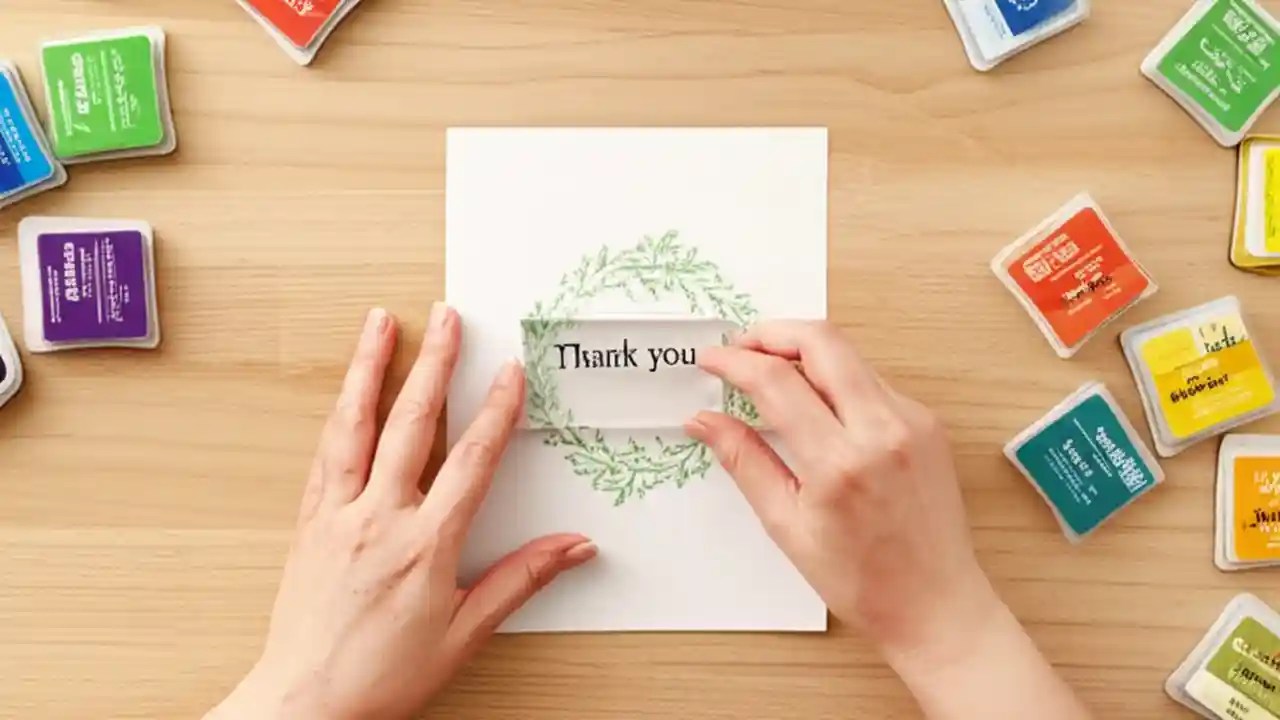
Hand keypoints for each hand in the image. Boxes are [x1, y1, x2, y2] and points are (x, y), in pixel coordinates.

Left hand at [207, 305, 595, 719]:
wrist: (304, 704)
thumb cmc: (382, 677)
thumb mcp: (464, 634)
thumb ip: (519, 581)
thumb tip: (573, 548)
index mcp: (424, 546)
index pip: (470, 461)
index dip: (495, 412)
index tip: (509, 373)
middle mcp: (377, 519)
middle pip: (411, 424)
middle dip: (434, 363)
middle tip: (448, 317)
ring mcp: (336, 515)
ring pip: (354, 426)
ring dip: (369, 368)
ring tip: (380, 324)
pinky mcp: (308, 522)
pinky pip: (325, 455)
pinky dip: (339, 415)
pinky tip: (346, 393)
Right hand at [688, 320, 985, 655]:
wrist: (935, 604)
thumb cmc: (861, 580)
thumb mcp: (787, 526)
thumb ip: (744, 462)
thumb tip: (702, 420)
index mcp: (839, 463)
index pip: (777, 382)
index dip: (735, 361)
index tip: (711, 359)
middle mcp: (882, 431)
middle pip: (821, 341)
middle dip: (772, 333)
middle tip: (740, 347)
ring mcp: (912, 421)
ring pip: (849, 355)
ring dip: (805, 351)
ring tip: (770, 371)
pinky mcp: (927, 422)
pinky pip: (872, 380)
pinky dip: (836, 378)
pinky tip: (815, 401)